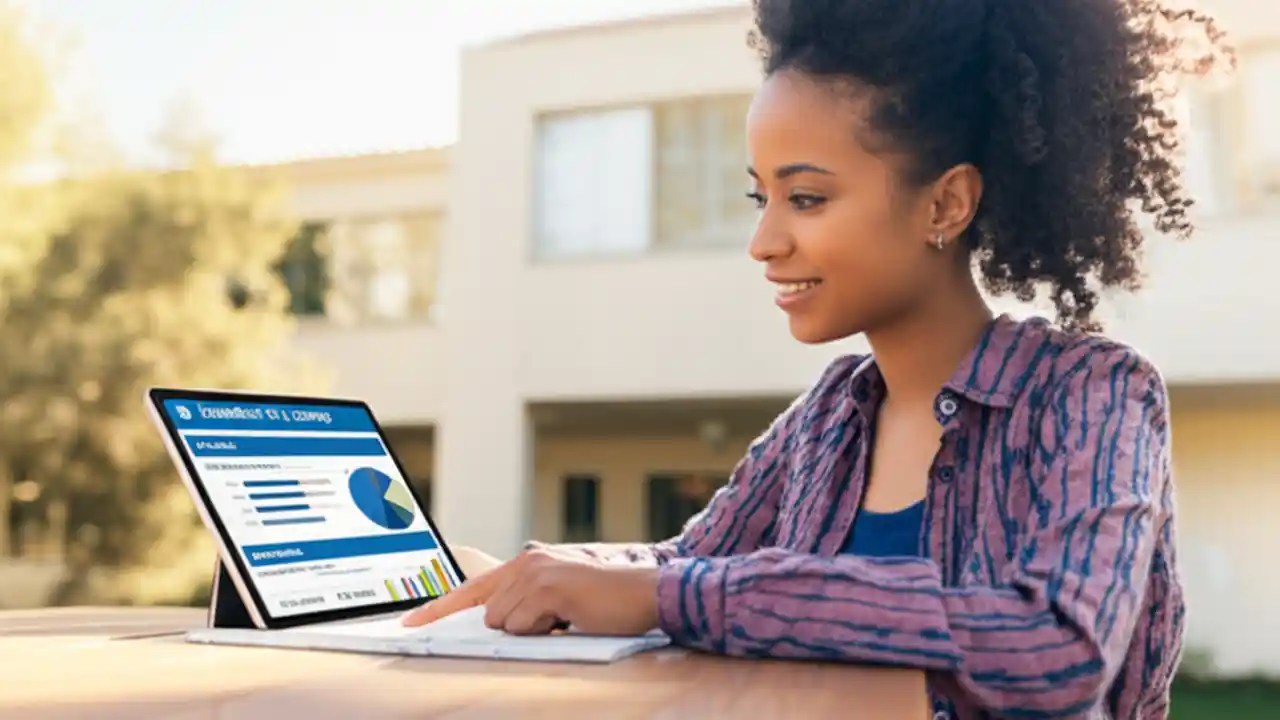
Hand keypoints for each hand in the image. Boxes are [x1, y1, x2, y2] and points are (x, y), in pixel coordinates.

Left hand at [401, 547, 659, 635]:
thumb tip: (493, 625)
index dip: (438, 608)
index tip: (409, 624)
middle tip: (551, 621)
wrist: (645, 594)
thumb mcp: (557, 602)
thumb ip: (524, 605)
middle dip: (512, 626)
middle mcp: (527, 560)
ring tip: (567, 618)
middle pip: (487, 611)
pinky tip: (570, 617)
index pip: (473, 588)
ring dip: (533, 630)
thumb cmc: (605, 604)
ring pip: (502, 621)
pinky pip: (522, 624)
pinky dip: (544, 630)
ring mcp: (536, 571)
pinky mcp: (547, 585)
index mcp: (527, 562)